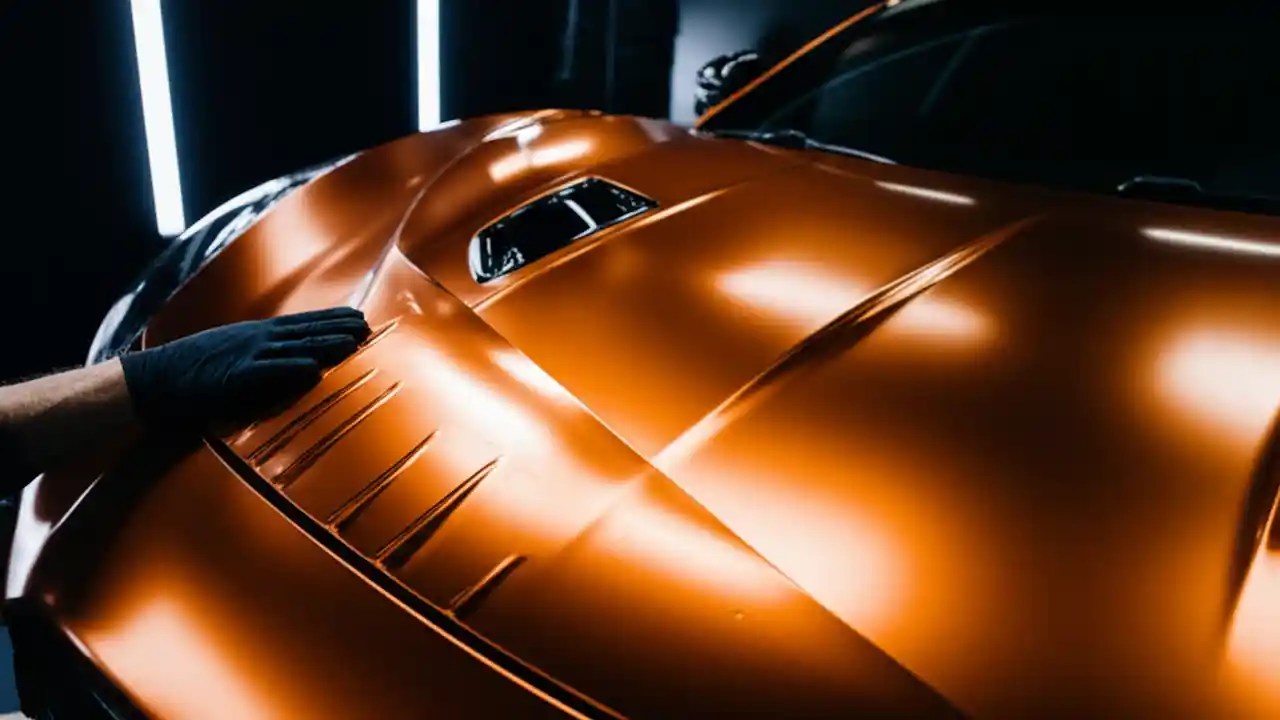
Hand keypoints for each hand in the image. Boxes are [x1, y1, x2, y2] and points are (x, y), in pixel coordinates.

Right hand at [120, 308, 371, 428]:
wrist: (153, 380)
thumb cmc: (192, 373)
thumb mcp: (231, 357)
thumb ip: (262, 358)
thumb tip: (294, 364)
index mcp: (255, 334)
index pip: (301, 324)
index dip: (331, 320)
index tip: (358, 318)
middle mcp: (255, 338)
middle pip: (305, 330)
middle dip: (337, 327)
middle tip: (369, 326)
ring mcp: (245, 355)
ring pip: (294, 346)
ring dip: (326, 344)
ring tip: (355, 342)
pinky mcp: (234, 376)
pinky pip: (268, 371)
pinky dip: (292, 368)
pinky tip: (315, 368)